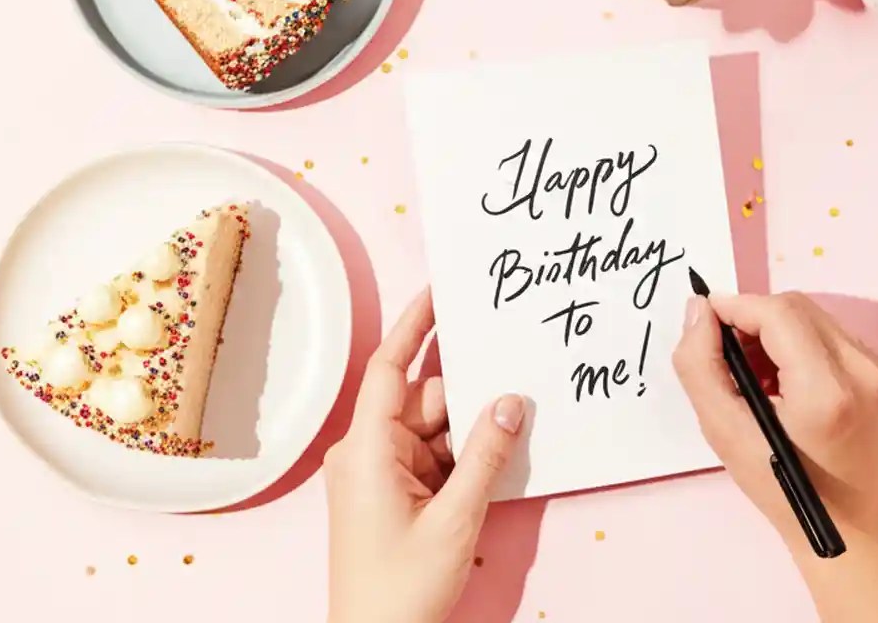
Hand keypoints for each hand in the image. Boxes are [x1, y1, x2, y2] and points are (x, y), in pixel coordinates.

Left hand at [324, 290, 525, 622]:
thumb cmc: (400, 587)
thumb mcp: (456, 517)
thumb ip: (486, 454)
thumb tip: (512, 400)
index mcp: (366, 448)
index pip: (389, 366)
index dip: (414, 324)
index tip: (440, 290)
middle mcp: (366, 452)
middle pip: (423, 398)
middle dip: (464, 400)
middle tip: (509, 395)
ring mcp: (378, 472)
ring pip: (433, 428)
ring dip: (466, 435)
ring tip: (500, 446)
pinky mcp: (391, 491)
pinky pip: (432, 454)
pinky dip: (460, 457)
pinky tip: (486, 468)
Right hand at [673, 292, 877, 545]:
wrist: (852, 528)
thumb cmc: (783, 490)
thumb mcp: (724, 432)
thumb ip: (701, 365)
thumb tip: (698, 310)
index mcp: (826, 391)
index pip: (776, 313)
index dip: (734, 307)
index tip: (704, 323)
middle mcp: (862, 370)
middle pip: (795, 307)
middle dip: (752, 320)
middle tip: (727, 357)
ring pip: (811, 316)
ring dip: (774, 332)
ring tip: (755, 377)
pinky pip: (828, 334)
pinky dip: (797, 344)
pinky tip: (784, 383)